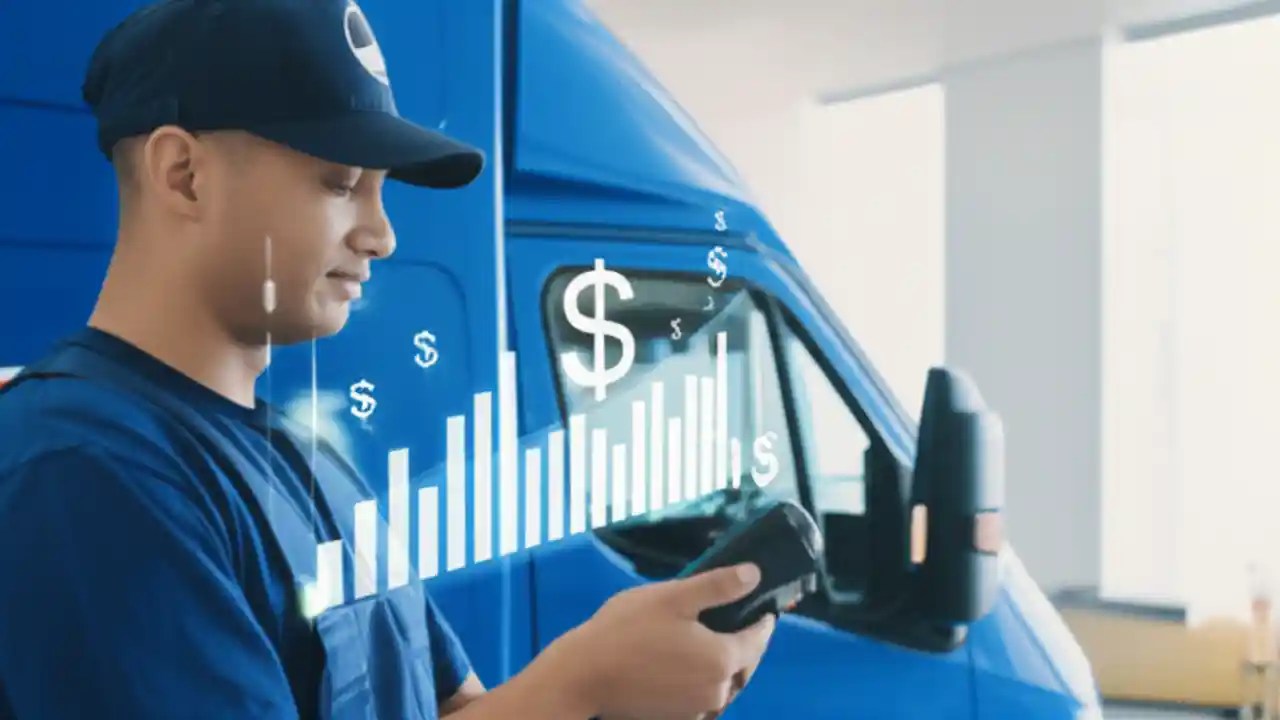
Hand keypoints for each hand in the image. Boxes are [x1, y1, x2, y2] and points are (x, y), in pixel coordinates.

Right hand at [551, 563, 776, 719]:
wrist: (584, 676)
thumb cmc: (627, 629)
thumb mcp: (673, 596)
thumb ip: (718, 586)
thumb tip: (755, 575)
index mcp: (722, 659)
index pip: (758, 639)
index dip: (763, 622)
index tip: (764, 609)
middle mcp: (716, 691)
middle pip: (744, 665)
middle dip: (745, 645)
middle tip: (738, 623)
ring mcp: (696, 710)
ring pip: (722, 685)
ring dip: (724, 665)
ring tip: (711, 642)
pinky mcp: (676, 718)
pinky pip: (702, 698)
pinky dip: (703, 682)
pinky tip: (686, 666)